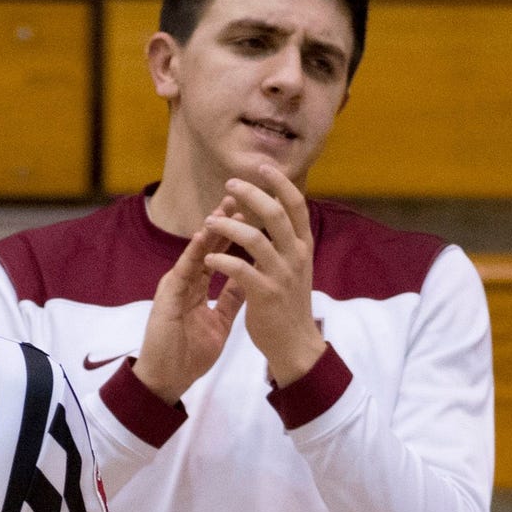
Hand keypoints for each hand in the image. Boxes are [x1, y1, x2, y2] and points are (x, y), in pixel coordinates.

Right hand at [131, 200, 244, 405]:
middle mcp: (185, 282)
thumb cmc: (189, 355)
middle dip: (224, 223)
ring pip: (195, 252)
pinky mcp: (167, 296)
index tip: (253, 216)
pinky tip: (205, 235)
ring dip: (211, 230)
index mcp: (197, 288)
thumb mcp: (219, 324)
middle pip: (207, 246)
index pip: (219, 255)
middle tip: (240, 198)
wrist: (166, 380)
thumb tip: (249, 280)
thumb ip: (230, 300)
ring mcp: (175, 286)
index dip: (235, 236)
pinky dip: (194, 252)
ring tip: (225, 207)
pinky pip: (183, 270)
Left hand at [199, 162, 325, 387]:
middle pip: (275, 213)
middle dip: (251, 193)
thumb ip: (285, 242)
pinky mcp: (265, 295)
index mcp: (303, 246)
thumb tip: (274, 212)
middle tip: (230, 184)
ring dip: (228, 227)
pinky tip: (208, 260)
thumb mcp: (295, 267)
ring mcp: (282, 275)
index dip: (280, 183)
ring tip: (210, 223)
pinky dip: (221, 262)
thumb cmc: (289, 304)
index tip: (263, 166)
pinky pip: (240, 270)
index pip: (296, 205)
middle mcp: (296, 256)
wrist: (296, 345)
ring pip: (255, 238)